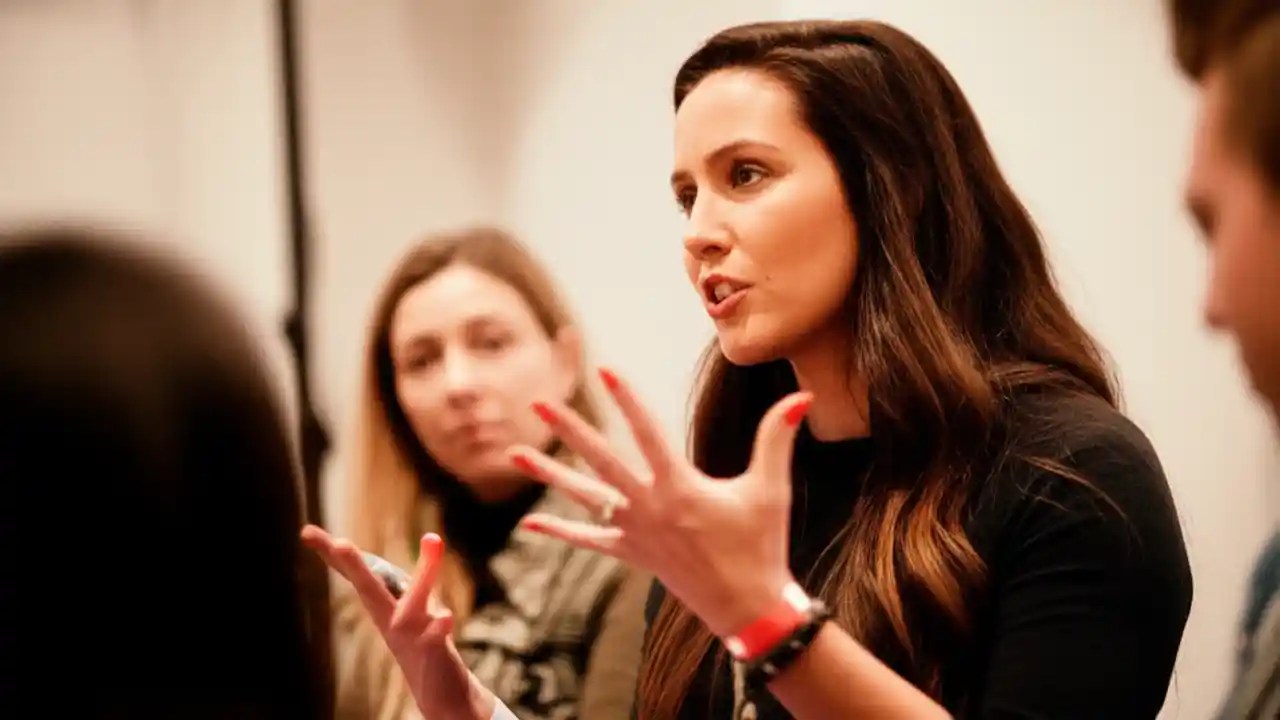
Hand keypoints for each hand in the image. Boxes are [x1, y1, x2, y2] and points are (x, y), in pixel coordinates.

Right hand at [300, 526, 494, 719]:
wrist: (441, 694)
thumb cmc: (424, 645)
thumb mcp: (420, 607)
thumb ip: (422, 574)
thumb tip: (431, 536)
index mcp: (383, 606)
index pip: (356, 575)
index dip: (331, 553)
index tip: (307, 532)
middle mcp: (391, 621)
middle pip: (370, 590)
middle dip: (355, 567)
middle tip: (338, 544)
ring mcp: (411, 639)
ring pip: (411, 608)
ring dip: (421, 579)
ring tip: (432, 539)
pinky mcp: (433, 655)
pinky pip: (435, 639)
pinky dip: (438, 627)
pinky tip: (445, 616)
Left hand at [511, 367, 811, 637]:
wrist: (748, 607)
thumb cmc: (761, 546)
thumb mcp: (771, 490)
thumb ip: (777, 439)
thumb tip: (801, 397)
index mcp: (680, 487)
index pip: (647, 432)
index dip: (628, 398)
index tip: (605, 369)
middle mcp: (650, 507)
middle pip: (600, 460)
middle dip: (568, 429)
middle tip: (537, 403)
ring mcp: (635, 532)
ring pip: (583, 497)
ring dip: (548, 474)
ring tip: (515, 454)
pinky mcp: (631, 554)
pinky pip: (588, 541)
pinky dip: (559, 532)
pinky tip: (528, 522)